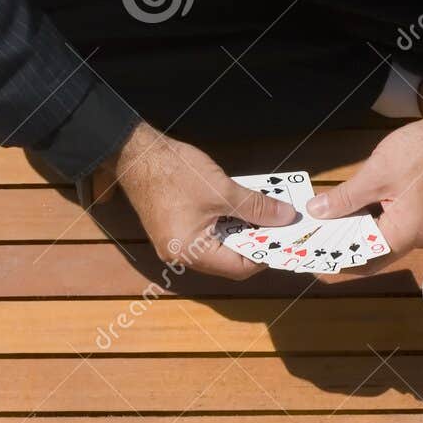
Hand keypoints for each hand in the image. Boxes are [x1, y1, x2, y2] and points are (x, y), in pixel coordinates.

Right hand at [109, 120, 297, 280]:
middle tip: (279, 224)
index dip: (265, 255)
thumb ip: (256, 207)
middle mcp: (181, 255)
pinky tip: (239, 205)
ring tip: (263, 212)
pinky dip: (224, 223)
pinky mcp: (171, 228)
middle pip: (228, 258)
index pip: (238, 268)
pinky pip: (205, 234)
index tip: (286, 239)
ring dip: (240, 229)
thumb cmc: (175, 173)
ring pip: (217, 244)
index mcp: (191, 253)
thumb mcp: (222, 190)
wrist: (136, 154)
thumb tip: (285, 217)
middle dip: (255, 241)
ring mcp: (174, 243)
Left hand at [307, 115, 422, 273]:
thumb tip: (315, 211)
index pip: (366, 261)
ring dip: (355, 228)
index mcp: (406, 234)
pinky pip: (392, 224)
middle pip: (373, 250)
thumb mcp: (374, 175)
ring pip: (381, 236)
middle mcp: (417, 238)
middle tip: (313, 234)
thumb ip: (344, 198)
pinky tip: (348, 207)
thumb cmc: (418, 153)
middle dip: (343, 242)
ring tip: (325, 220)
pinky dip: (370, 218)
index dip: (338, 259)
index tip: (313, 254)